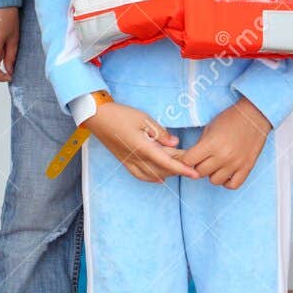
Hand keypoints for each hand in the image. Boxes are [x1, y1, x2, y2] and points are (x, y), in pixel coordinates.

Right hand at [84, 100, 199, 183]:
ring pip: (151, 175)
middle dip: (177, 168)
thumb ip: (160, 132)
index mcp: (142, 147)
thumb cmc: (120, 114)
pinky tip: (160, 178)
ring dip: (166, 174)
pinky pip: (140, 175)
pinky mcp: (124, 161)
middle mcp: (136, 158)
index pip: (167, 162)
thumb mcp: (143, 119)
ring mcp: (129, 161)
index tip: (195, 173)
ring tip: (178, 169)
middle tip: (190, 163)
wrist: (97, 117)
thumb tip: (175, 143)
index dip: (182, 169)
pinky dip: (152, 178)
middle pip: (161, 169)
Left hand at [179, 98, 271, 189]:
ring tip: (216, 164)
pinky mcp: (247, 168)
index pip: (188, 161)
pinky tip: (226, 173)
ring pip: (214, 181)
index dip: (186, 159)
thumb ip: (200, 145)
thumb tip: (192, 159)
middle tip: (203, 159)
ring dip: (212, 174)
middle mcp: (223, 156)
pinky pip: (233, 185)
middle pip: (200, 172)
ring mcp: (236, 164)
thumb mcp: (210, 127)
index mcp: (212, 144)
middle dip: (198, 166)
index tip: (189, 156)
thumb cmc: (230, 119)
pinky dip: (227, 182)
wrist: (254, 116)